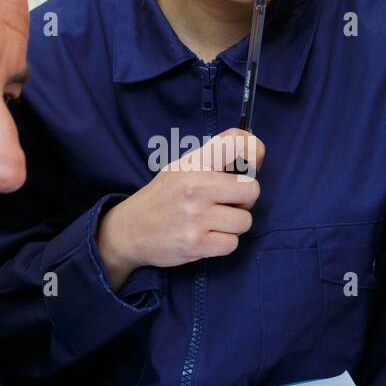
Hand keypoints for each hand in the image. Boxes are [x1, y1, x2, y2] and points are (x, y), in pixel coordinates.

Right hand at [97, 128, 263, 289]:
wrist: (129, 229)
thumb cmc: (164, 197)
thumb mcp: (183, 167)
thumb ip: (215, 159)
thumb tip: (255, 154)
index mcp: (194, 163)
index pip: (238, 141)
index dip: (253, 151)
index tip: (249, 163)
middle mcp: (196, 186)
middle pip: (252, 190)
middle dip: (244, 201)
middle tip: (226, 203)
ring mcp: (196, 216)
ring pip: (244, 221)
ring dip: (232, 225)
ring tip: (212, 222)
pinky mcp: (196, 243)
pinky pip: (232, 244)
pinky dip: (222, 244)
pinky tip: (205, 237)